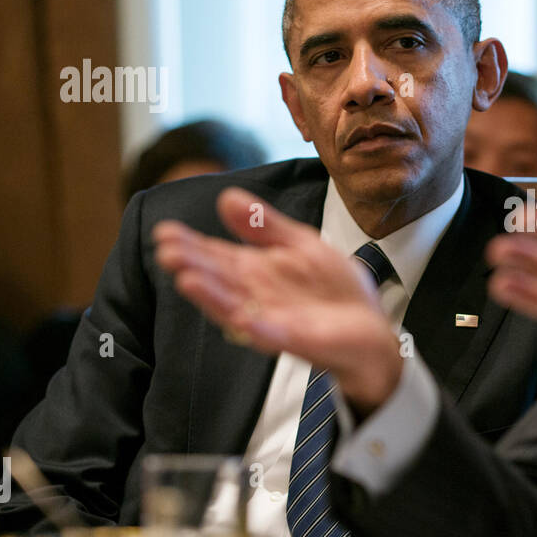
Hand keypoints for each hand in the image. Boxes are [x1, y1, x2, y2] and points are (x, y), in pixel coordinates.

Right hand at [152, 187, 402, 414]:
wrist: (371, 329)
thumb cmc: (334, 290)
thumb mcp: (302, 244)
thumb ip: (266, 226)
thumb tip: (227, 196)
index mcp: (257, 271)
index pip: (217, 255)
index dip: (192, 244)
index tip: (165, 231)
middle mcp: (256, 296)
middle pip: (219, 279)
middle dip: (193, 265)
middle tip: (166, 251)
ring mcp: (273, 320)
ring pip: (235, 307)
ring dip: (211, 296)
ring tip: (187, 279)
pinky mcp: (296, 340)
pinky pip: (271, 335)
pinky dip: (255, 327)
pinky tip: (240, 317)